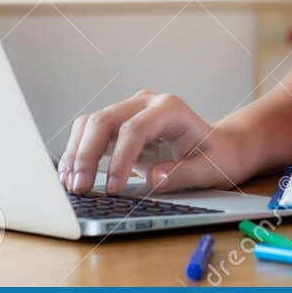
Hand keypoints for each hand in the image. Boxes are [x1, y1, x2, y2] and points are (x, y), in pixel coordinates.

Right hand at [58, 91, 256, 195]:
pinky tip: (71, 177)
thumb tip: (155, 179)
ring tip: (71, 186)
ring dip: (76, 154)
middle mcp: (146, 104)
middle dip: (87, 155)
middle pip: (105, 120)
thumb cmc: (219, 156)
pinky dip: (77, 154)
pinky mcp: (118, 127)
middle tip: (80, 188)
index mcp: (170, 108)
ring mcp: (129, 112)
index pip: (135, 128)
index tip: (115, 189)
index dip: (120, 158)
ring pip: (91, 124)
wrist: (220, 147)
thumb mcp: (212, 169)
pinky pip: (90, 134)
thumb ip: (185, 174)